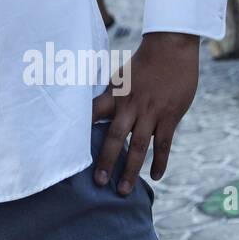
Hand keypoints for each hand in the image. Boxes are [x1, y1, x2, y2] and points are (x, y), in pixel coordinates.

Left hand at [91, 31, 198, 194]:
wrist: (170, 49)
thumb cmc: (142, 63)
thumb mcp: (120, 76)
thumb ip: (110, 95)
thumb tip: (96, 109)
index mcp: (114, 94)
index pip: (91, 114)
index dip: (80, 130)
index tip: (68, 149)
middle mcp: (129, 105)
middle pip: (114, 137)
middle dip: (106, 161)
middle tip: (98, 182)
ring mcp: (151, 112)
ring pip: (139, 146)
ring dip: (131, 170)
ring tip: (123, 190)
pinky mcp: (169, 116)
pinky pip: (164, 144)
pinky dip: (160, 161)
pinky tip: (155, 176)